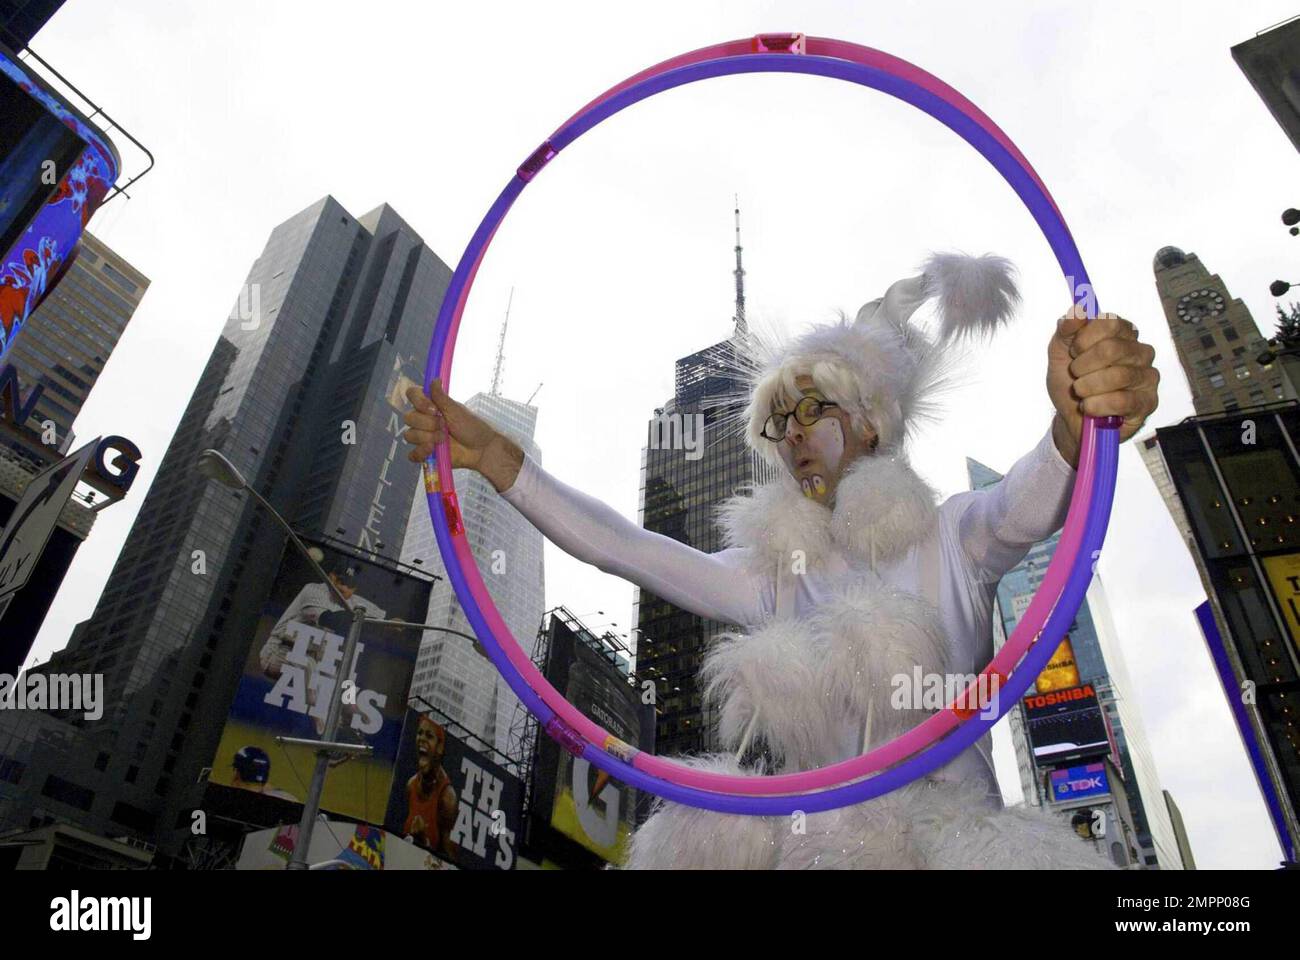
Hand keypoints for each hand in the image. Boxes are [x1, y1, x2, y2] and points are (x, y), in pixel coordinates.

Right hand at [403, 381, 522, 491]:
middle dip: (428, 423)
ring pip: (409, 435)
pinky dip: (420, 452)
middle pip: (409, 417)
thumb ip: (441, 397)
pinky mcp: (425, 454)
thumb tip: (434, 379)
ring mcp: (423, 437)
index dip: (419, 402)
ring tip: (444, 439)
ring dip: (427, 437)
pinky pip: (412, 454)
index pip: (412, 395)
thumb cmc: (472, 427)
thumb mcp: (457, 410)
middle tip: (444, 426)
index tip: (434, 409)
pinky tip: (432, 450)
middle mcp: (424, 420)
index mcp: (430, 406)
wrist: (481, 449)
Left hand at [1047, 303, 1159, 468]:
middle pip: (1111, 349)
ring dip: (1087, 388)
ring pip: (1117, 376)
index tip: (1073, 352)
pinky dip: (1096, 405)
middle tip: (1076, 376)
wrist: (1071, 418)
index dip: (1084, 339)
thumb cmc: (1071, 382)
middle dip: (1082, 367)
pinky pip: (1122, 401)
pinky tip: (1090, 407)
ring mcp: (1147, 376)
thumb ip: (1066, 329)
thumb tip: (1078, 310)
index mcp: (1121, 333)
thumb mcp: (1059, 353)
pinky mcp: (1148, 402)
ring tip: (1082, 393)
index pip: (1109, 323)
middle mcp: (1140, 351)